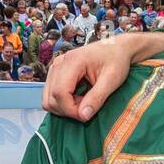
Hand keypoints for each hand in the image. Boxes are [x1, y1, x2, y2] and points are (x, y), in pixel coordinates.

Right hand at [43, 30, 163, 120]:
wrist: (116, 48)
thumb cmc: (116, 60)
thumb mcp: (112, 80)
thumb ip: (97, 98)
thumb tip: (83, 116)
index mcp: (72, 61)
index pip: (60, 92)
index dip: (71, 109)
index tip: (87, 115)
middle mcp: (59, 63)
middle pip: (51, 98)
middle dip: (68, 110)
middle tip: (87, 107)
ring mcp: (55, 67)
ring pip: (48, 98)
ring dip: (64, 107)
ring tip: (83, 102)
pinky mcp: (56, 73)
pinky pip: (50, 95)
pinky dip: (62, 102)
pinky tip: (78, 98)